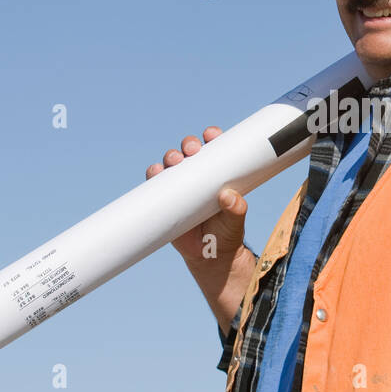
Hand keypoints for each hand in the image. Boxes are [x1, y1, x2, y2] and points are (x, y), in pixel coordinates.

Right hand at [145, 126, 247, 266]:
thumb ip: (237, 209)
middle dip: (189, 144)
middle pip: (189, 151)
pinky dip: (153, 175)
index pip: (213, 148)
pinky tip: (155, 172)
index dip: (211, 137)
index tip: (211, 135)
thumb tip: (229, 196)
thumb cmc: (227, 232)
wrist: (210, 256)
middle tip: (191, 150)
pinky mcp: (164, 199)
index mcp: (216, 173)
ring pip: (170, 164)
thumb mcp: (236, 220)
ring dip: (170, 157)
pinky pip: (155, 183)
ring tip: (175, 162)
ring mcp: (179, 186)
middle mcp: (196, 176)